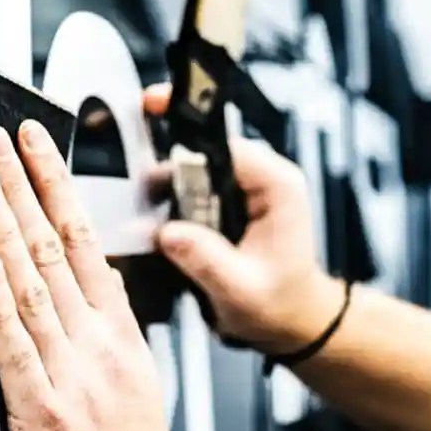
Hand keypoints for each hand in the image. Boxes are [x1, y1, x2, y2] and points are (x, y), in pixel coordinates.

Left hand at [0, 122, 204, 430]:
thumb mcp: (134, 382)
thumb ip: (108, 332)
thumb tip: (93, 283)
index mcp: (120, 334)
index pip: (86, 240)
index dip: (57, 187)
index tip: (37, 146)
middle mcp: (99, 344)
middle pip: (58, 246)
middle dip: (24, 183)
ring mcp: (71, 376)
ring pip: (32, 283)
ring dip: (3, 224)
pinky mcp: (41, 413)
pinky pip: (14, 347)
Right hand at [144, 84, 344, 354]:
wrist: (293, 321)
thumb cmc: (280, 306)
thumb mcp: (240, 289)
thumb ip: (205, 260)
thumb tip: (168, 232)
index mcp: (278, 186)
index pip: (226, 143)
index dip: (186, 128)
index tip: (150, 109)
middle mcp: (265, 177)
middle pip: (207, 148)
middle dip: (169, 160)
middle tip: (137, 180)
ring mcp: (250, 187)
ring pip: (198, 166)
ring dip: (170, 183)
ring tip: (146, 206)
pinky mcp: (234, 201)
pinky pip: (198, 186)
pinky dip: (176, 198)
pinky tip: (160, 216)